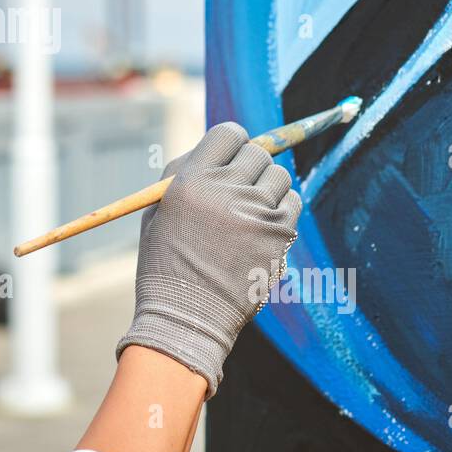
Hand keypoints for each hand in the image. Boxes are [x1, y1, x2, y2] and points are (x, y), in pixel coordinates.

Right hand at [115, 122, 301, 397]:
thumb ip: (187, 172)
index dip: (232, 142)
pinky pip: (293, 203)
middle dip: (250, 164)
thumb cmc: (167, 262)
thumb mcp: (159, 210)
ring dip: (268, 186)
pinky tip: (262, 226)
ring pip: (280, 176)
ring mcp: (256, 212)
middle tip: (240, 186)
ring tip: (249, 210)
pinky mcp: (279, 235)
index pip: (228, 133)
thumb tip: (223, 147)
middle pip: (257, 152)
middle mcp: (225, 189)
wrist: (185, 317)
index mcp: (191, 179)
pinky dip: (281, 209)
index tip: (231, 154)